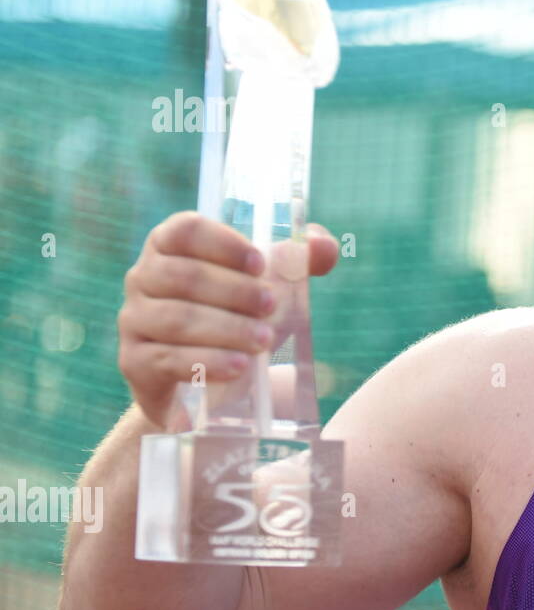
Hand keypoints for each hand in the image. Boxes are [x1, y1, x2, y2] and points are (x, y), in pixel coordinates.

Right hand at [118, 211, 338, 428]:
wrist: (204, 380)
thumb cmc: (235, 315)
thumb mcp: (267, 285)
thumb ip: (297, 260)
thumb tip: (324, 246)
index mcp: (171, 246)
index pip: (184, 230)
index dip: (223, 243)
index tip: (262, 264)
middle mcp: (144, 277)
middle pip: (183, 276)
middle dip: (234, 291)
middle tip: (271, 305)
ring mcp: (134, 320)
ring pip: (176, 319)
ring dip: (226, 328)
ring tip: (264, 339)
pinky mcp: (135, 361)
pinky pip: (167, 359)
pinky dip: (207, 361)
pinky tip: (240, 366)